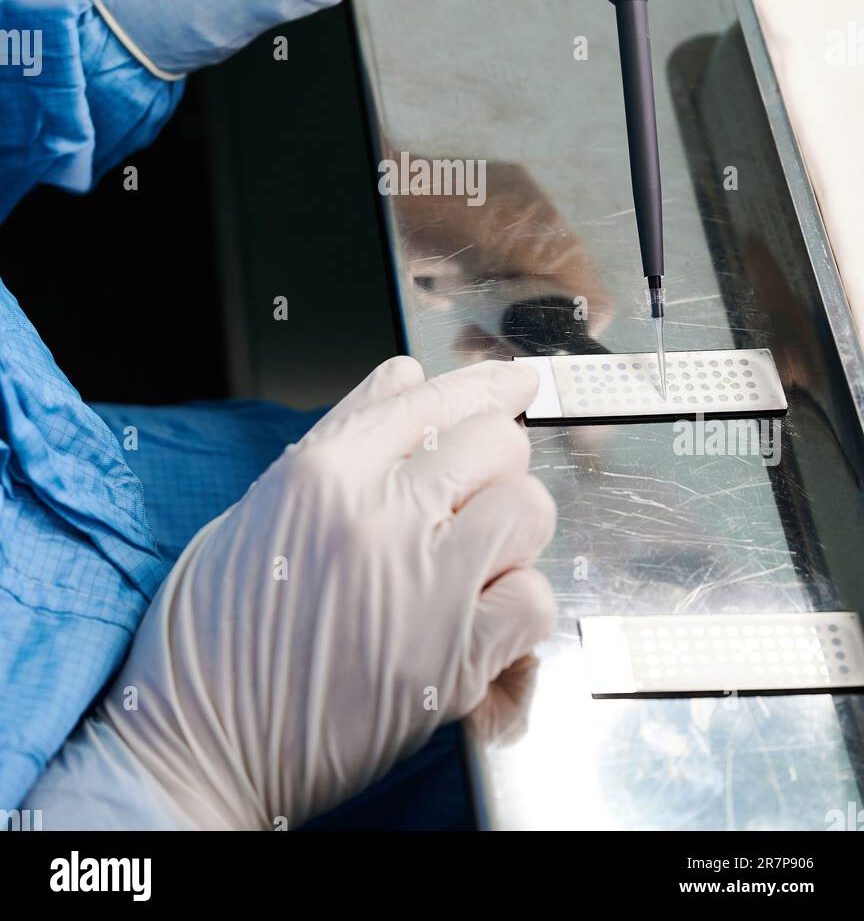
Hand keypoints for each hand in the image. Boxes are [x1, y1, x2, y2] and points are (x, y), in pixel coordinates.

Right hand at [94, 357, 554, 828]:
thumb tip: (403, 378)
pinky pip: (533, 598)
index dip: (484, 385)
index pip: (432, 400)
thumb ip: (342, 435)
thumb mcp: (259, 509)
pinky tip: (480, 617)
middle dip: (496, 461)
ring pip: (527, 509)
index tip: (514, 380)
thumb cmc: (214, 635)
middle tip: (477, 492)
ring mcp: (424, 585)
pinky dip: (517, 607)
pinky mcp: (457, 659)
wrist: (200, 748)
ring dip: (512, 531)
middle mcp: (380, 516)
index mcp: (324, 472)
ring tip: (475, 557)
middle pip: (494, 441)